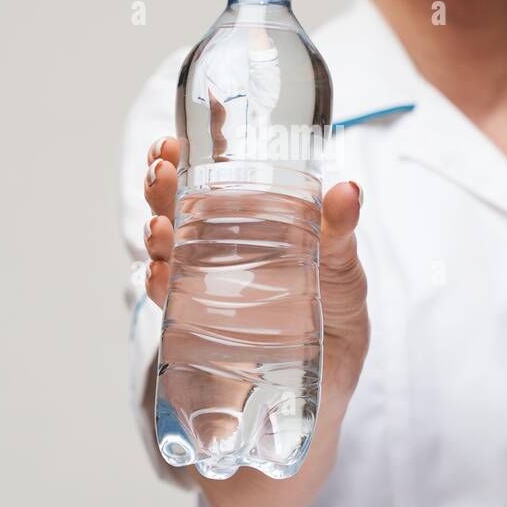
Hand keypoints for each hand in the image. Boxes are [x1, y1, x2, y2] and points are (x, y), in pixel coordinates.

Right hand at [141, 136, 370, 404]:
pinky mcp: (197, 326)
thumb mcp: (343, 267)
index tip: (188, 122)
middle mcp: (216, 244)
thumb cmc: (334, 314)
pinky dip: (161, 286)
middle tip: (163, 166)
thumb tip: (349, 190)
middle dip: (163, 179)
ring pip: (166, 246)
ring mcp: (202, 282)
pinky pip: (169, 301)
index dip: (196, 141)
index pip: (213, 168)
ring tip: (160, 224)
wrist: (327, 384)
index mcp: (250, 216)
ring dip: (156, 229)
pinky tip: (161, 276)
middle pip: (177, 200)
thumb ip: (340, 232)